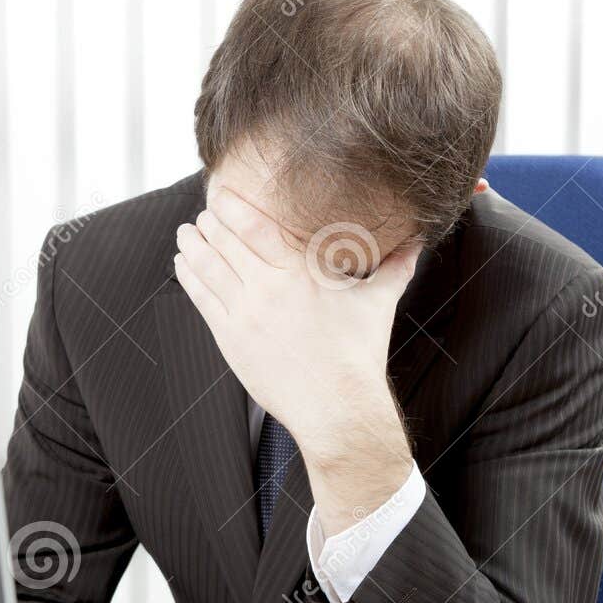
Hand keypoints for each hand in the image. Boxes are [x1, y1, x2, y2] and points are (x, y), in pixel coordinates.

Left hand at [173, 185, 416, 532]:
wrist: (336, 408)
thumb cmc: (357, 356)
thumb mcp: (377, 304)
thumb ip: (395, 267)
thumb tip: (419, 242)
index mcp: (299, 273)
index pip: (253, 226)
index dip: (230, 206)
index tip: (219, 194)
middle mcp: (267, 289)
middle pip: (224, 242)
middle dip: (209, 223)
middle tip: (203, 213)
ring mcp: (244, 315)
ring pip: (207, 267)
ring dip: (193, 246)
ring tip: (186, 233)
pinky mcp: (231, 339)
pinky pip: (201, 299)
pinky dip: (189, 277)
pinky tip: (183, 263)